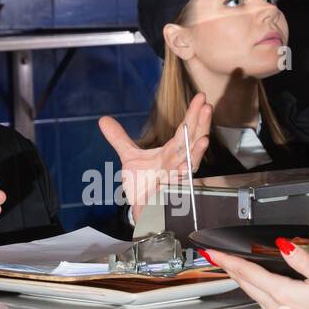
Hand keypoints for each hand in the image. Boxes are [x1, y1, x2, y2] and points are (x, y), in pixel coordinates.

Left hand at [98, 91, 212, 222]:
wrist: (141, 211)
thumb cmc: (143, 185)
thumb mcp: (129, 158)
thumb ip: (119, 138)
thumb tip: (104, 120)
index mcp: (171, 152)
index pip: (184, 130)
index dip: (193, 115)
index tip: (200, 97)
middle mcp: (178, 163)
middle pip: (192, 140)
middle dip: (200, 123)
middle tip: (205, 104)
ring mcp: (177, 178)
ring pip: (191, 161)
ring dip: (197, 148)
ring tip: (204, 135)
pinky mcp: (173, 193)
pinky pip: (182, 183)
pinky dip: (187, 172)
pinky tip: (191, 164)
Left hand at [202, 238, 308, 308]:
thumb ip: (302, 260)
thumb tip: (282, 244)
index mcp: (283, 293)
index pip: (248, 273)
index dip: (228, 261)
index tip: (211, 253)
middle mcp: (277, 307)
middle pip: (246, 284)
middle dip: (228, 269)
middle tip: (214, 256)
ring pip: (253, 294)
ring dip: (240, 280)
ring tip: (231, 267)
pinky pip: (264, 303)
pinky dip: (254, 290)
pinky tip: (257, 285)